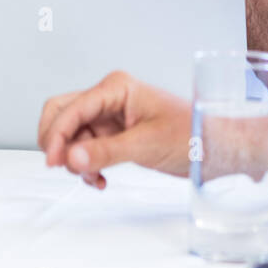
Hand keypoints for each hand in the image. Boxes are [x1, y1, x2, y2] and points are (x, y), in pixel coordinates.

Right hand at [37, 71, 191, 188]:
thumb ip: (105, 152)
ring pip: (71, 135)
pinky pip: (85, 148)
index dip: (57, 135)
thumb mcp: (146, 145)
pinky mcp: (114, 134)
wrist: (214, 147)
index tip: (53, 162)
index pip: (72, 108)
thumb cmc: (191, 135)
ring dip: (75, 159)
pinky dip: (86, 164)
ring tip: (94, 177)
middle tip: (66, 168)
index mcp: (116, 88)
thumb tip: (71, 158)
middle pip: (62, 114)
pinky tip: (99, 179)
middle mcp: (109, 98)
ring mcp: (110, 116)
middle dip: (59, 143)